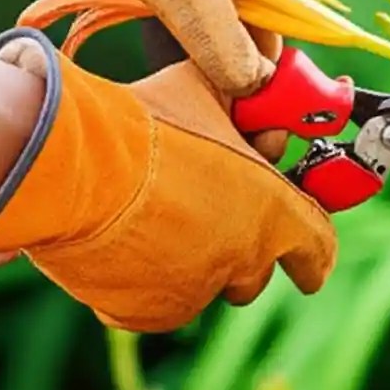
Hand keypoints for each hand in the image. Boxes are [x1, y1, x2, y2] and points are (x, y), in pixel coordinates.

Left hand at [0, 0, 282, 97]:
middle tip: (182, 90)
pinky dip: (178, 29)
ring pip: (219, 30)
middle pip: (247, 45)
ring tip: (164, 61)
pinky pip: (195, 10)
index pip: (272, 55)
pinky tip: (153, 32)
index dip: (251, 88)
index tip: (219, 110)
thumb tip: (254, 85)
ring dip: (196, 53)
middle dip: (222, 74)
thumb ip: (222, 39)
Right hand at [0, 28, 335, 331]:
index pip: (317, 247)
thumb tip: (266, 78)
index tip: (310, 259)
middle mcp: (243, 261)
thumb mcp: (209, 88)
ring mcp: (195, 291)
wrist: (72, 163)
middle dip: (243, 248)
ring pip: (207, 286)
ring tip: (162, 220)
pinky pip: (159, 302)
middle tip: (214, 215)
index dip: (313, 251)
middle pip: (257, 272)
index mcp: (274, 214)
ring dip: (196, 262)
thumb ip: (246, 91)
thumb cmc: (147, 122)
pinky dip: (149, 280)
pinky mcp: (147, 311)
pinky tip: (129, 243)